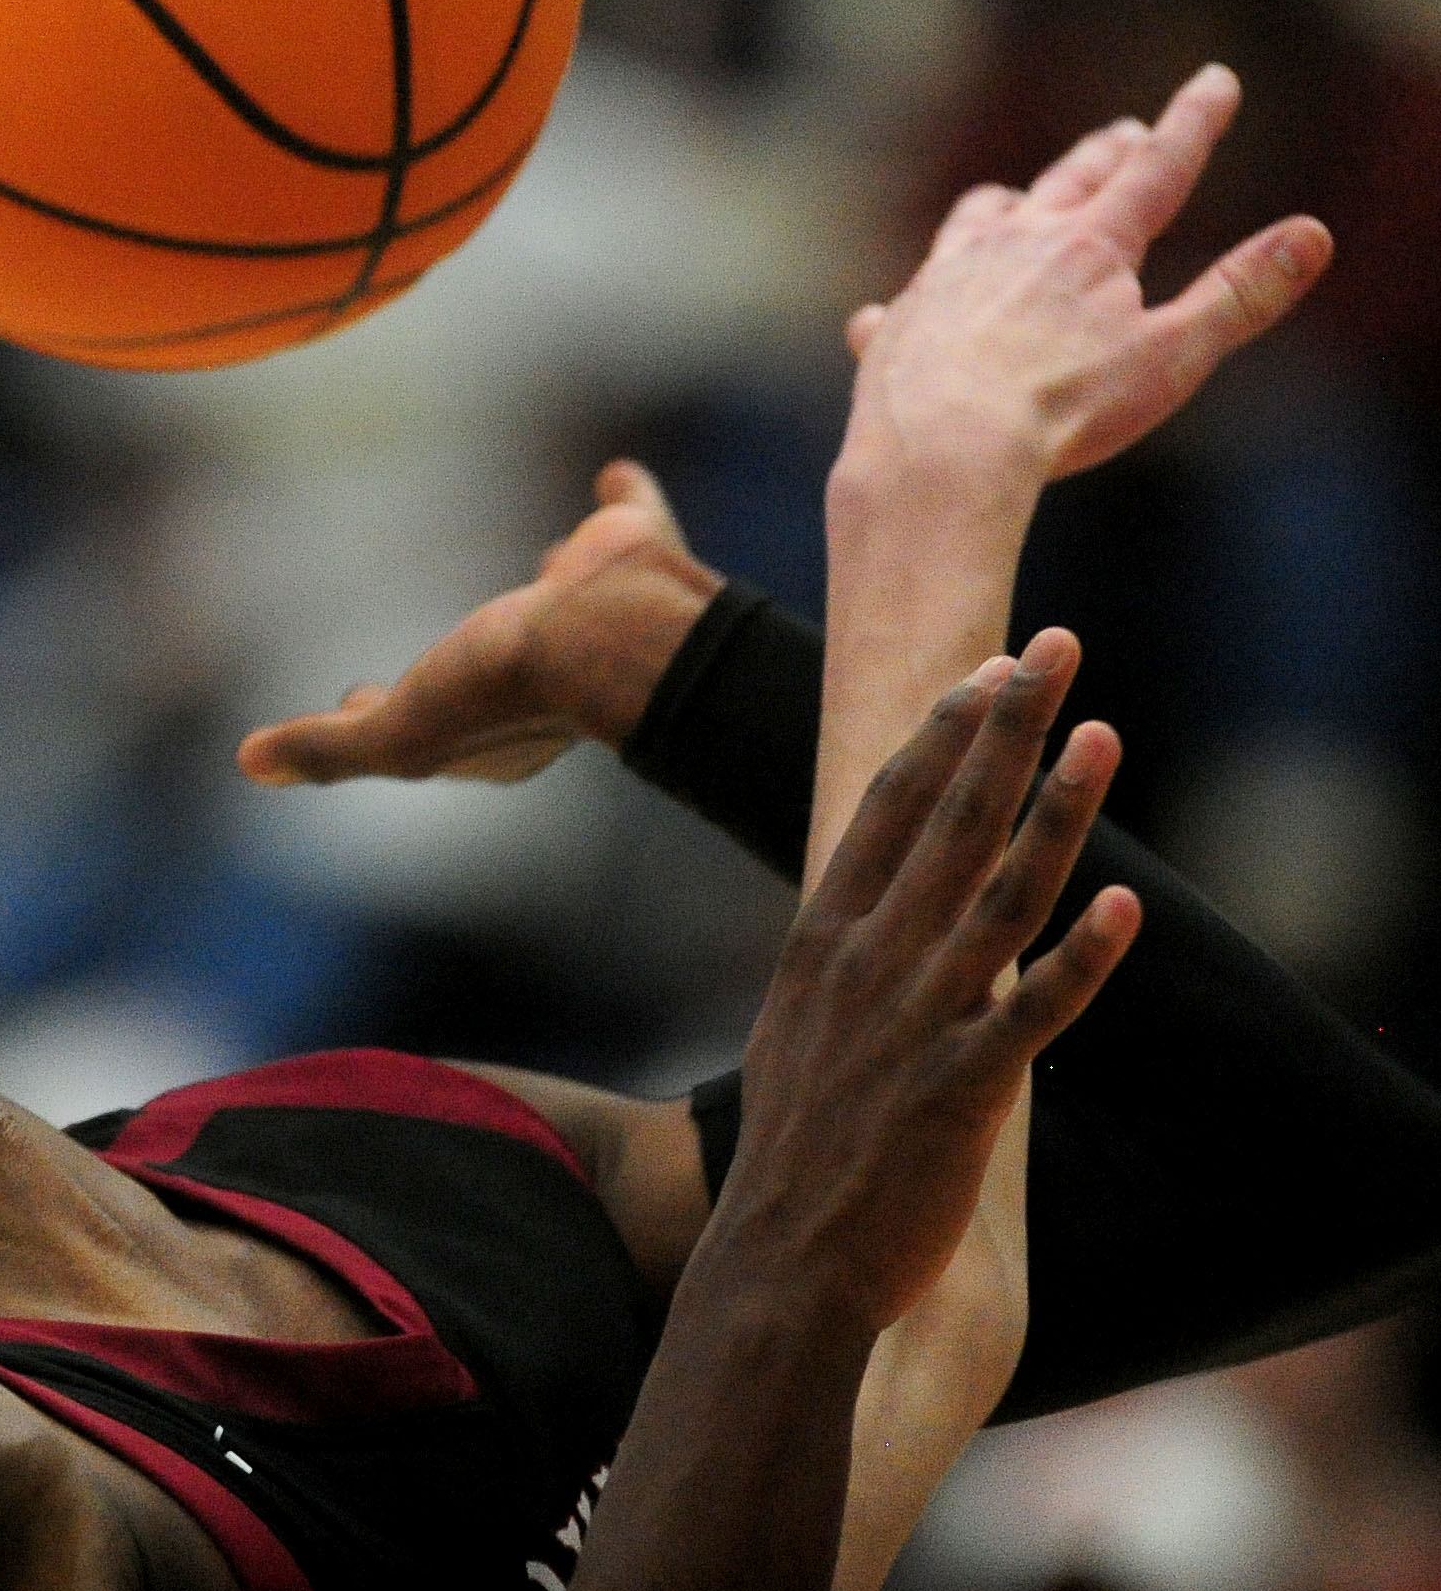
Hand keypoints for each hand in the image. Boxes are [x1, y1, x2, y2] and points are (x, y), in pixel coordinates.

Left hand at [238, 461, 721, 787]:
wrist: (611, 638)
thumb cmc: (501, 692)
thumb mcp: (397, 734)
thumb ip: (328, 746)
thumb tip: (249, 762)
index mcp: (505, 729)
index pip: (430, 723)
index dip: (388, 715)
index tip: (355, 694)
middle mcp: (557, 672)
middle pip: (500, 660)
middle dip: (472, 654)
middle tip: (439, 646)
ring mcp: (594, 606)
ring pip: (564, 593)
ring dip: (553, 579)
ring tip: (548, 561)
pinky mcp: (630, 549)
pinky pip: (627, 514)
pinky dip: (625, 496)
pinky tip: (617, 477)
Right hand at [714, 631, 1138, 1333]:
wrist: (782, 1260)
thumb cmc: (797, 1150)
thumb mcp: (796, 1023)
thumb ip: (839, 957)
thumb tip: (865, 904)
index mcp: (822, 936)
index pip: (889, 805)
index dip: (946, 732)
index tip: (989, 670)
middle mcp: (866, 960)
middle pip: (948, 818)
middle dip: (1005, 726)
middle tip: (1053, 646)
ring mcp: (913, 1021)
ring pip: (998, 892)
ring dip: (1056, 807)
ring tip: (1103, 732)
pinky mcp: (961, 1090)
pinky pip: (1033, 1011)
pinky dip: (1081, 959)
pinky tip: (1124, 907)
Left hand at [843, 65, 1328, 489]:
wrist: (941, 447)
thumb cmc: (1065, 407)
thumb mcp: (1173, 354)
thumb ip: (1240, 294)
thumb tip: (1313, 233)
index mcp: (1088, 246)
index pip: (1156, 171)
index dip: (1193, 125)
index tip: (1216, 80)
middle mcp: (1011, 242)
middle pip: (1068, 183)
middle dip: (1105, 155)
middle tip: (1124, 132)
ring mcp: (946, 277)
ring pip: (980, 219)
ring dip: (1007, 204)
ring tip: (1015, 199)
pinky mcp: (899, 323)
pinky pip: (908, 299)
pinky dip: (919, 298)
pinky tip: (893, 313)